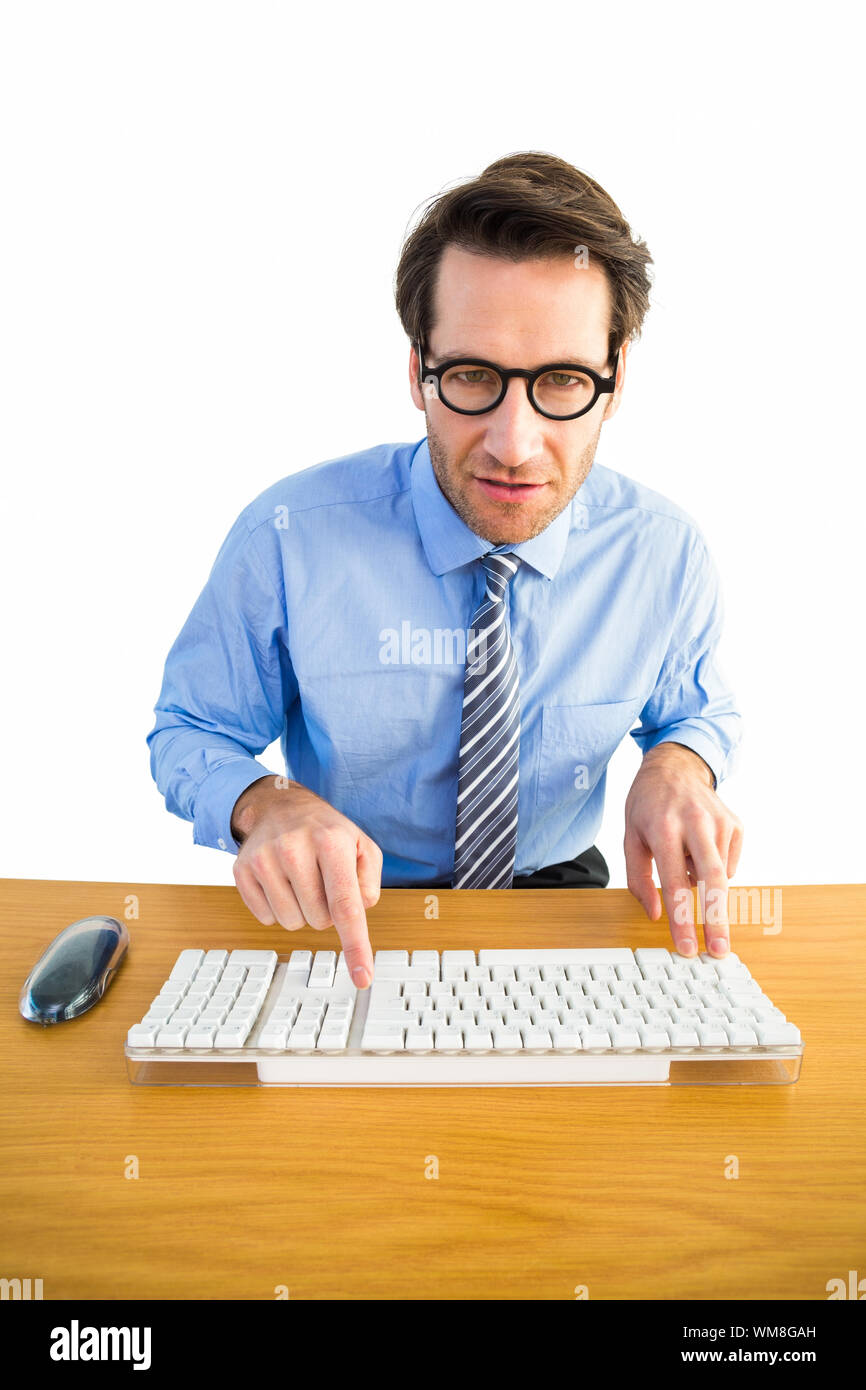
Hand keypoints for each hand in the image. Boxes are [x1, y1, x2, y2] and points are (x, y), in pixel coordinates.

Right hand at [230, 776, 381, 987]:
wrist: (279, 805)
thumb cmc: (326, 832)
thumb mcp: (361, 845)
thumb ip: (369, 881)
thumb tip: (358, 911)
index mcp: (331, 842)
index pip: (346, 906)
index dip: (355, 946)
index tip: (362, 977)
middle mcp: (294, 848)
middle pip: (319, 921)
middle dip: (326, 910)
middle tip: (322, 881)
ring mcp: (264, 859)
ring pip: (291, 924)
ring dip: (301, 911)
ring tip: (301, 880)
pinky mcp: (242, 870)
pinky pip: (266, 918)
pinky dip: (278, 907)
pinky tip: (281, 881)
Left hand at [623, 743, 742, 957]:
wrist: (673, 768)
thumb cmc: (647, 807)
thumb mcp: (630, 838)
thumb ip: (638, 879)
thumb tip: (656, 914)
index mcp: (663, 828)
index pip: (675, 884)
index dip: (682, 920)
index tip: (688, 947)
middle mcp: (695, 823)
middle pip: (712, 881)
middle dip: (717, 920)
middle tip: (720, 951)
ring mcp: (720, 821)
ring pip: (721, 874)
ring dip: (704, 882)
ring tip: (684, 856)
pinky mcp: (736, 823)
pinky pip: (728, 864)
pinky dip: (713, 867)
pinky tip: (699, 846)